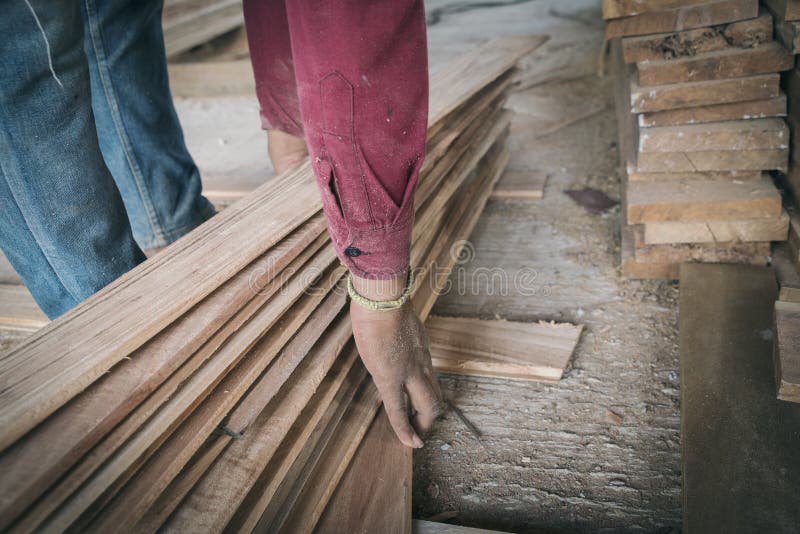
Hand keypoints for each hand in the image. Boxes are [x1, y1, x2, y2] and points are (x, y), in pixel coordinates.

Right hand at [350, 272, 443, 447]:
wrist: (382, 297)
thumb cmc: (383, 300)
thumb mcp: (394, 319)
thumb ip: (394, 332)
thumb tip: (382, 330)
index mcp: (421, 348)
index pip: (429, 378)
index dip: (426, 394)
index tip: (419, 404)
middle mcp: (422, 363)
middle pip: (435, 395)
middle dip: (429, 415)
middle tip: (421, 427)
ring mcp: (409, 372)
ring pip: (426, 406)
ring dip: (421, 424)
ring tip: (416, 439)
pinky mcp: (390, 378)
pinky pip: (399, 410)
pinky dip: (404, 429)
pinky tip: (409, 442)